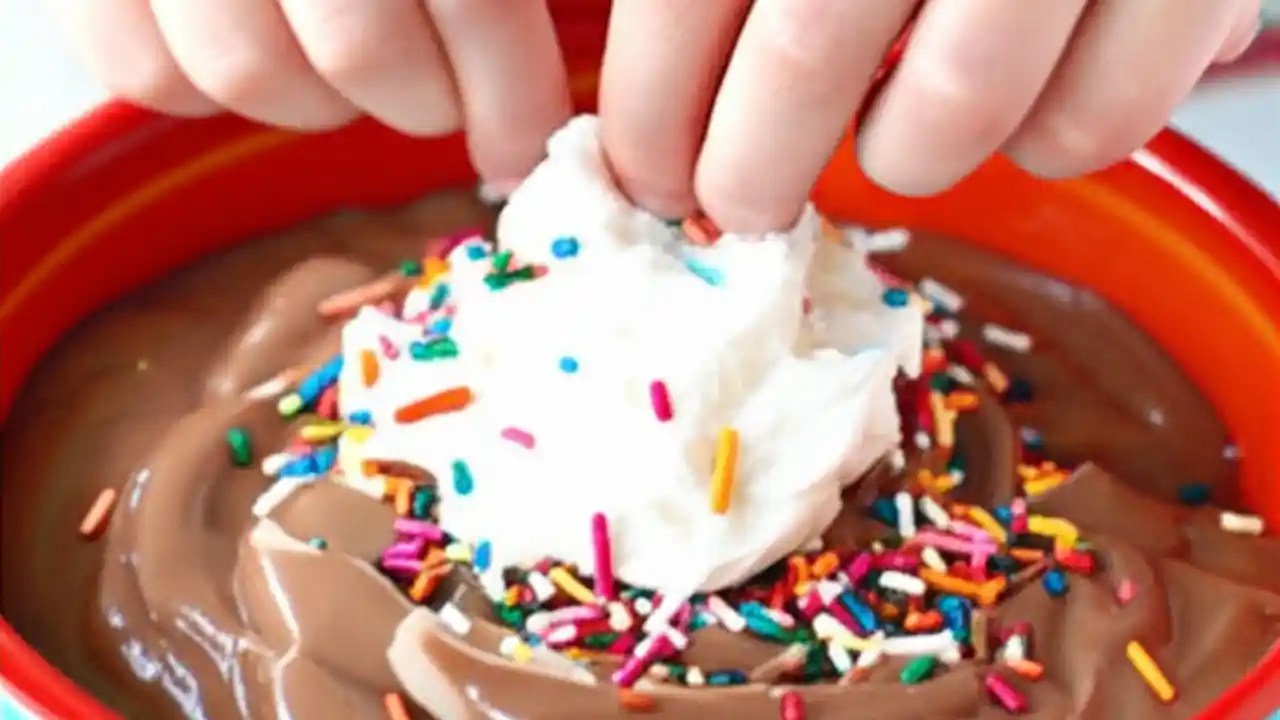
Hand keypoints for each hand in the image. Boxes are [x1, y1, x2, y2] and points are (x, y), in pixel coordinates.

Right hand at [51, 0, 571, 190]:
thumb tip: (536, 96)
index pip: (474, 0)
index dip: (512, 97)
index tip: (525, 147)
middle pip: (363, 53)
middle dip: (422, 101)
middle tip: (434, 91)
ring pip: (251, 78)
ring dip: (316, 99)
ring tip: (332, 54)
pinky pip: (149, 77)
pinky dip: (208, 86)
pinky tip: (252, 39)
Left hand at [599, 0, 1261, 231]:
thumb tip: (656, 96)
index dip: (650, 114)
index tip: (648, 174)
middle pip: (804, 53)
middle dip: (748, 171)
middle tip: (740, 203)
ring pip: (951, 112)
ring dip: (900, 156)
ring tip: (889, 136)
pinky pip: (1094, 124)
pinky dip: (1043, 145)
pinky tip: (1021, 105)